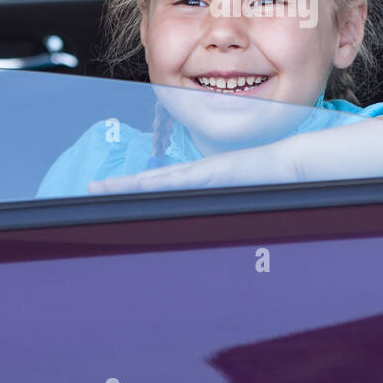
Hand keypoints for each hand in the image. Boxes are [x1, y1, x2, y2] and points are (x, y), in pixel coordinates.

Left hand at [88, 140, 303, 194]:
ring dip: (131, 184)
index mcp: (199, 179)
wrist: (290, 164)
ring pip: (160, 179)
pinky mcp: (216, 172)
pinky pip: (184, 179)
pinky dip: (162, 182)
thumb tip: (206, 219)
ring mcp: (205, 171)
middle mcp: (196, 173)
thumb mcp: (235, 196)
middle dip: (121, 185)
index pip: (159, 184)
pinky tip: (143, 185)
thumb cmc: (265, 182)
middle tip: (92, 187)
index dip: (133, 187)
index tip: (110, 191)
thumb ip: (219, 204)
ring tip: (105, 187)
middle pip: (151, 180)